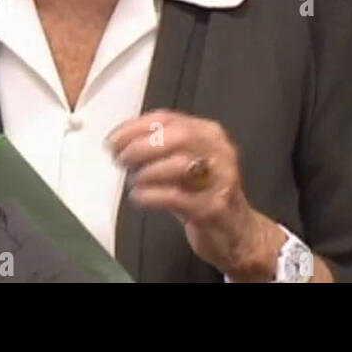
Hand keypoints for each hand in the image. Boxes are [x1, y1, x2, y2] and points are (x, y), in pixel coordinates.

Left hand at [106, 109, 284, 279]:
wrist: (238, 233)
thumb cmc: (204, 195)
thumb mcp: (185, 164)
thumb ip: (161, 148)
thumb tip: (121, 142)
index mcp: (209, 132)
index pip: (167, 118)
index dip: (135, 128)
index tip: (113, 141)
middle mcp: (219, 150)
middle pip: (176, 136)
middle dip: (141, 146)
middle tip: (121, 160)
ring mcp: (221, 178)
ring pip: (179, 164)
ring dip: (147, 172)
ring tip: (134, 182)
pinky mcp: (214, 207)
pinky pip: (177, 197)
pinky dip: (151, 196)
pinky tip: (140, 198)